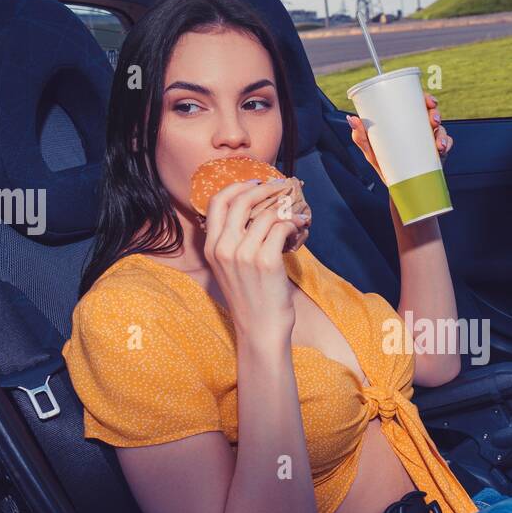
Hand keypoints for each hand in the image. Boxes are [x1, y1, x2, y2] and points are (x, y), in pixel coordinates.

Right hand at [200, 178, 309, 345]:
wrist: (260, 330)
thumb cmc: (251, 299)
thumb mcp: (230, 268)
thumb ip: (233, 241)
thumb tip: (255, 211)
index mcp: (211, 248)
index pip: (217, 202)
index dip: (238, 186)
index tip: (256, 182)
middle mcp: (224, 248)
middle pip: (241, 200)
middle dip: (265, 188)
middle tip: (281, 187)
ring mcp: (244, 254)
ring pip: (267, 214)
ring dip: (286, 212)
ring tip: (296, 219)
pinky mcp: (266, 261)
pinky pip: (282, 228)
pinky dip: (294, 225)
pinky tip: (300, 230)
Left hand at [347, 92, 451, 181]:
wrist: (396, 189)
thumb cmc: (384, 166)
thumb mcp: (371, 151)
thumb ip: (361, 137)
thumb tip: (351, 119)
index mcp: (407, 123)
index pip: (418, 105)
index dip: (426, 99)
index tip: (428, 100)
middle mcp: (420, 130)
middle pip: (432, 114)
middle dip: (436, 113)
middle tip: (433, 119)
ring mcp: (429, 142)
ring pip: (441, 130)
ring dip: (442, 133)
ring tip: (437, 142)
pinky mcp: (437, 155)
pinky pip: (446, 146)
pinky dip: (447, 145)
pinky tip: (442, 148)